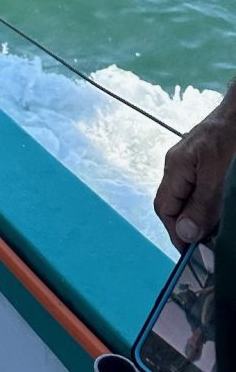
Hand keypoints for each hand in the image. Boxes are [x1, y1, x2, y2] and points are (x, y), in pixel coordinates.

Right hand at [154, 94, 235, 249]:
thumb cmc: (230, 138)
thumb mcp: (217, 175)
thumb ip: (202, 204)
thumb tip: (185, 233)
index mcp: (175, 167)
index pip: (164, 208)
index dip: (176, 233)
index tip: (194, 254)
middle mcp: (178, 165)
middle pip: (175, 204)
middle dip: (190, 226)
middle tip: (210, 246)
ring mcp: (191, 162)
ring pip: (189, 198)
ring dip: (202, 217)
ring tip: (218, 232)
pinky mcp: (205, 161)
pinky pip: (200, 189)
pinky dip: (209, 204)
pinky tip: (222, 211)